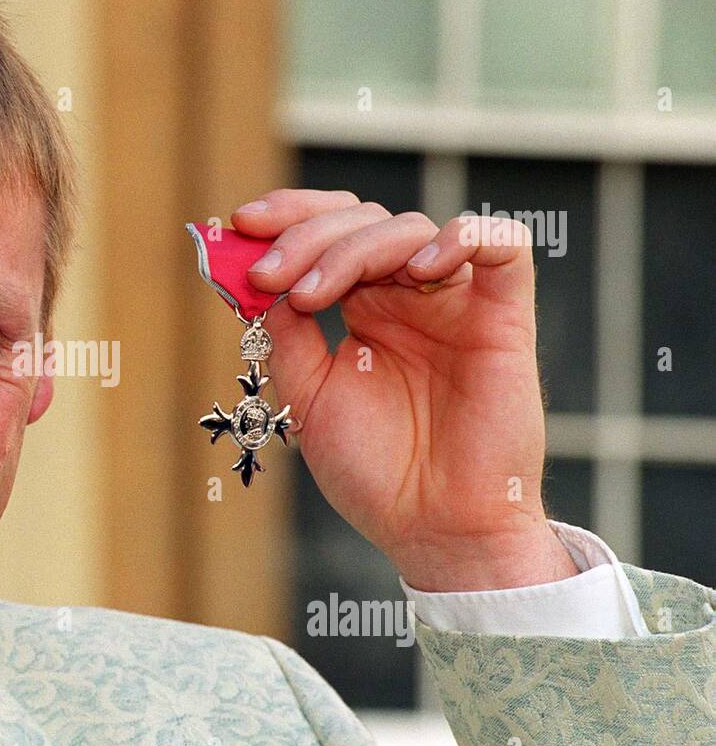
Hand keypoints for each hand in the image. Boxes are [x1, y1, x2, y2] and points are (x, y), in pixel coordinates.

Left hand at [235, 189, 576, 591]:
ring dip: (353, 248)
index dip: (288, 217)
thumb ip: (285, 336)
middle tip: (267, 274)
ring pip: (412, 227)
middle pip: (362, 221)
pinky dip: (463, 237)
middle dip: (305, 236)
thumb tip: (257, 280)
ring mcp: (454, 303)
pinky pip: (504, 247)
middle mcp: (408, 296)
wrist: (432, 528)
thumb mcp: (306, 397)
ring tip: (314, 293)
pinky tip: (418, 269)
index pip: (330, 233)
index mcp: (363, 308)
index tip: (242, 225)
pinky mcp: (503, 318)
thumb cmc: (373, 472)